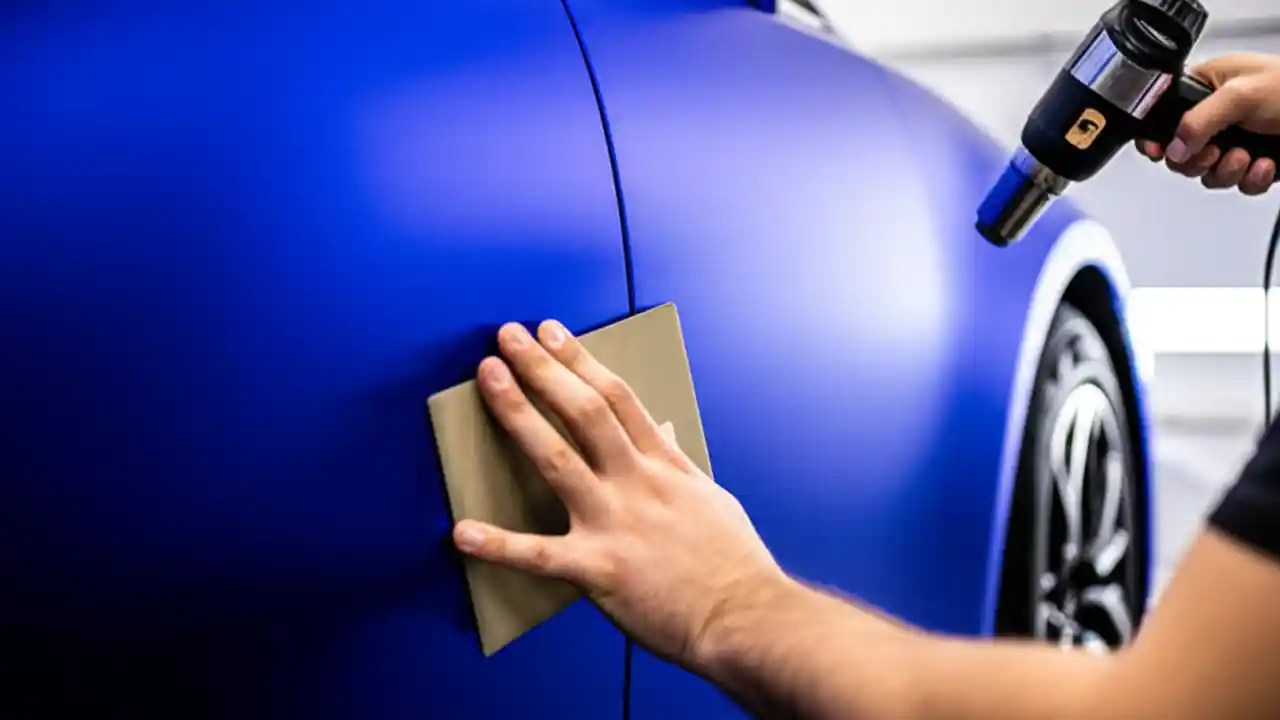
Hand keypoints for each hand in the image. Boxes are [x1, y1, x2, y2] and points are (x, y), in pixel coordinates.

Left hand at [452, 320, 788, 667]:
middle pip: (585, 411)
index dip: (580, 360)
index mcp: (664, 466)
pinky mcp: (599, 570)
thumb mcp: (710, 499)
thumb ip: (676, 469)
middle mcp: (637, 483)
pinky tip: (462, 532)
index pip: (618, 397)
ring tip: (489, 379)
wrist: (746, 618)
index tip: (552, 333)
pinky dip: (499, 546)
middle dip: (544, 369)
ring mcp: (616, 523)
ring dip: (518, 414)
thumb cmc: (734, 564)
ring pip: (557, 458)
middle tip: (509, 337)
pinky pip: (540, 556)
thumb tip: (660, 442)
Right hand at [1136, 53, 1279, 195]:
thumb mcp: (1239, 96)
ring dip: (1227, 171)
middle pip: (1181, 153)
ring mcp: (1236, 141)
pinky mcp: (1255, 163)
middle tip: (1213, 153)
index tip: (1158, 151)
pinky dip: (1251, 180)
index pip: (1164, 115)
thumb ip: (1197, 121)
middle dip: (1198, 160)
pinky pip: (1237, 184)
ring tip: (1246, 157)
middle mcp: (1218, 117)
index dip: (1157, 137)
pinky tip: (1265, 165)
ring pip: (1208, 173)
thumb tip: (1173, 147)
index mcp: (1208, 87)